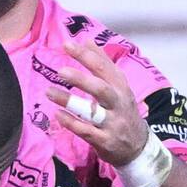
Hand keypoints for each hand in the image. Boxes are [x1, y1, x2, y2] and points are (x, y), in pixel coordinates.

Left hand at [48, 40, 150, 166]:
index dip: (86, 55)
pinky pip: (87, 131)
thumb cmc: (122, 111)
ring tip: (48, 91)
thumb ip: (103, 64)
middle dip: (81, 79)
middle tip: (60, 70)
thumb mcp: (119, 86)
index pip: (104, 67)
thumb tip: (87, 40)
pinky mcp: (105, 141)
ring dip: (70, 101)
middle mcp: (118, 103)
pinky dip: (72, 123)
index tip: (67, 44)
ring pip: (92, 111)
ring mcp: (112, 123)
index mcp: (121, 87)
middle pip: (101, 88)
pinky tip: (57, 114)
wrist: (138, 146)